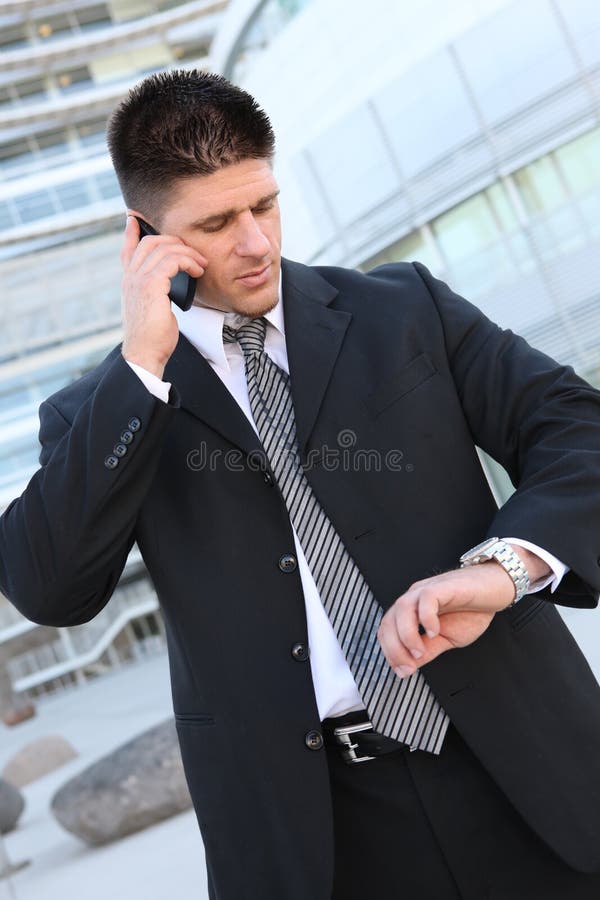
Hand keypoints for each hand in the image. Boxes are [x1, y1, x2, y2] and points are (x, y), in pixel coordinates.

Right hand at [120, 215, 206, 377]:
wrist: (145, 354)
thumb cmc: (153, 337)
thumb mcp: (155, 309)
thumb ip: (159, 292)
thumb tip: (172, 286)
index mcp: (129, 281)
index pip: (128, 249)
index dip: (132, 231)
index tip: (135, 218)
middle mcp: (130, 277)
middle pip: (149, 241)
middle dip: (174, 240)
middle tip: (194, 252)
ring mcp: (138, 279)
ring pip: (163, 248)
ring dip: (187, 252)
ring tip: (202, 264)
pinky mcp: (151, 285)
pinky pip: (172, 261)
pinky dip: (188, 262)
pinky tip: (198, 271)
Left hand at [377, 546, 549, 677]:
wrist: (495, 590)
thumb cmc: (471, 610)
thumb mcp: (447, 638)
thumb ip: (428, 650)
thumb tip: (410, 666)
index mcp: (411, 611)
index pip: (387, 630)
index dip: (390, 653)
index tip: (403, 672)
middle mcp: (414, 598)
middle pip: (389, 621)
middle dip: (394, 649)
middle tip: (409, 667)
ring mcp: (427, 590)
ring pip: (402, 609)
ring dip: (406, 635)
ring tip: (419, 653)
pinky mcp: (443, 586)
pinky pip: (426, 598)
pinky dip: (426, 618)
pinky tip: (435, 632)